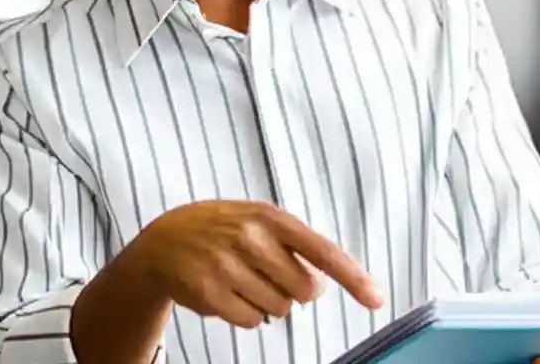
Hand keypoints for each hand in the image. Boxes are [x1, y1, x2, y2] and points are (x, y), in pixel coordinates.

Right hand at [127, 200, 383, 327]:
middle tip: (270, 275)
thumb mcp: (256, 220)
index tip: (376, 299)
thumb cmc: (220, 230)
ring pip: (279, 309)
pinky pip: (252, 322)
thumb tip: (322, 282)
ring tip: (241, 280)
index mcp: (270, 217)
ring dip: (268, 302)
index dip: (353, 277)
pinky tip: (226, 293)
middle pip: (305, 290)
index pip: (322, 250)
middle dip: (295, 290)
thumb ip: (292, 243)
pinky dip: (245, 315)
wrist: (163, 241)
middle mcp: (250, 238)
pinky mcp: (210, 292)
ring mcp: (228, 265)